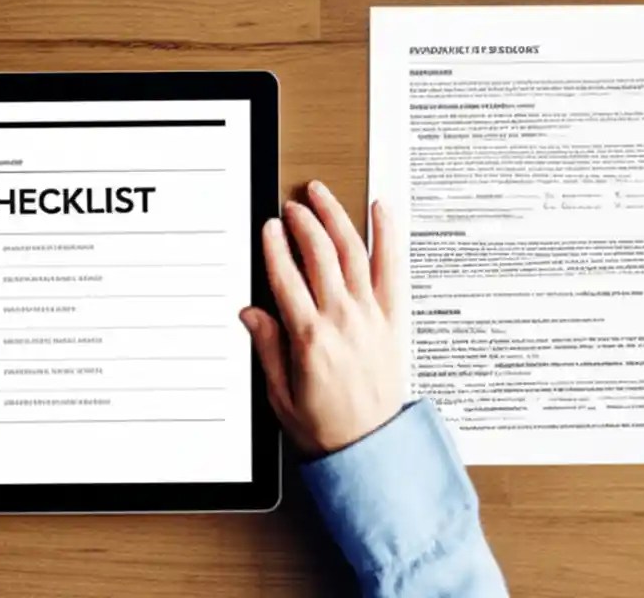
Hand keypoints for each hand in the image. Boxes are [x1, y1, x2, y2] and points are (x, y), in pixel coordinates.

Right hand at [240, 181, 402, 455]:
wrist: (371, 448)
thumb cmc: (325, 427)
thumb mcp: (279, 394)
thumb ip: (266, 347)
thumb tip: (251, 312)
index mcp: (309, 339)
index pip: (286, 279)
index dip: (274, 248)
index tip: (268, 228)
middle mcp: (342, 321)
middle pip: (320, 256)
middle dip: (302, 224)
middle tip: (291, 207)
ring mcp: (371, 317)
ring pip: (352, 252)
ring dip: (335, 218)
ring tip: (320, 196)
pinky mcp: (392, 319)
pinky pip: (392, 268)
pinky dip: (388, 235)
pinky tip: (381, 209)